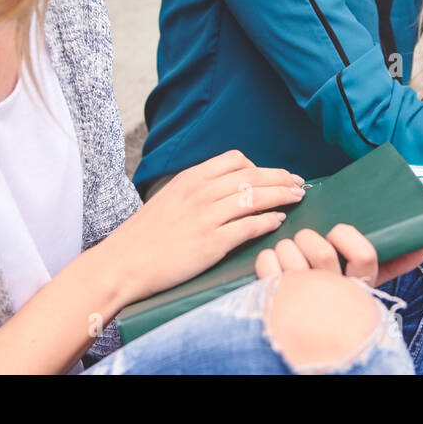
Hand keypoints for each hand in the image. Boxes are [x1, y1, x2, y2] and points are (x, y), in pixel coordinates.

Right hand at [102, 150, 305, 302]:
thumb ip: (194, 191)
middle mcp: (200, 192)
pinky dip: (267, 222)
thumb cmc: (143, 236)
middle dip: (281, 178)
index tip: (276, 174)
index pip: (235, 160)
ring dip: (282, 195)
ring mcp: (206, 217)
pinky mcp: (211, 243)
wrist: (122, 264)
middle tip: (300, 183)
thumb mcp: (168, 199)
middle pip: (253, 176)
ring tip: (298, 198)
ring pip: (256, 198)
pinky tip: (279, 221)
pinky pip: (248, 227)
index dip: (261, 166)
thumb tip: (221, 189)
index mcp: (190, 178)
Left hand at [255, 223, 422, 287]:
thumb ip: (394, 264)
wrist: (303, 338)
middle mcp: (332, 295)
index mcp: (358, 287)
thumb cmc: (336, 297)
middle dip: (309, 237)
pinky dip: (267, 257)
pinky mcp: (275, 300)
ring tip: (288, 251)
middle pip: (323, 252)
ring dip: (286, 245)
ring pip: (291, 255)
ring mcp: (303, 299)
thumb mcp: (364, 283)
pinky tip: (272, 262)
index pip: (365, 256)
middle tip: (306, 241)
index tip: (338, 231)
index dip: (349, 238)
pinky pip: (268, 264)